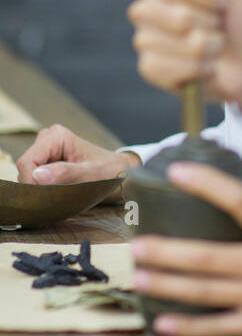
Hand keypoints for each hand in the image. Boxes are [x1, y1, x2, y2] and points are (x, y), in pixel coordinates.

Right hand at [16, 124, 139, 202]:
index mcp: (56, 136)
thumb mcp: (91, 175)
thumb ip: (66, 173)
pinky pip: (36, 178)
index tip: (44, 198)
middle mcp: (47, 139)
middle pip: (26, 169)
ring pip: (29, 175)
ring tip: (61, 194)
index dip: (30, 183)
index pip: (26, 162)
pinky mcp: (47, 161)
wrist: (121, 173)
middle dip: (36, 186)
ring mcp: (46, 150)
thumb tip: (37, 175)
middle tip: (56, 198)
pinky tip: (59, 192)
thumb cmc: (110, 172)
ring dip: (41, 188)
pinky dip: (44, 188)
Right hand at [127, 0, 241, 114]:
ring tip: (212, 47)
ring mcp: (145, 41)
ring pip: (187, 46)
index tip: (222, 0)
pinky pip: (180, 69)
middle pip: (181, 18)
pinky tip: (203, 66)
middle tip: (216, 25)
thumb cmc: (235, 17)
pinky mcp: (149, 69)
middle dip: (212, 24)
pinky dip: (203, 69)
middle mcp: (145, 10)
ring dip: (212, 48)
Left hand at [130, 159, 241, 335]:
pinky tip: (163, 321)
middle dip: (167, 251)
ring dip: (169, 286)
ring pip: (208, 293)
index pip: (239, 199)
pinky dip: (190, 327)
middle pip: (209, 256)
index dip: (206, 183)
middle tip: (137, 244)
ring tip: (140, 277)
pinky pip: (222, 328)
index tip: (175, 172)